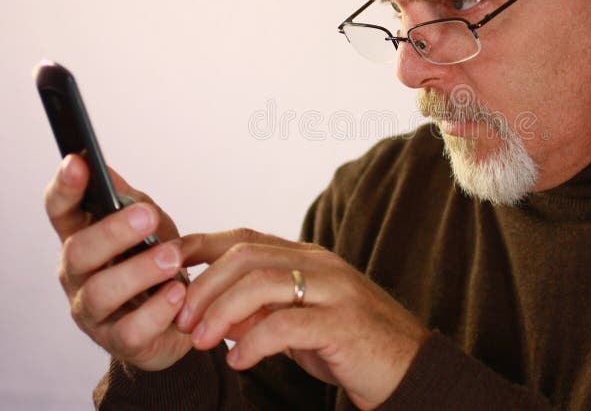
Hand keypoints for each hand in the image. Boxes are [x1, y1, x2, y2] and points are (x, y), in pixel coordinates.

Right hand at [44, 154, 191, 369]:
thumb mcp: (150, 227)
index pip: (61, 211)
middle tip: (147, 215)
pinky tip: (177, 293)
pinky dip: (156, 310)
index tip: (77, 162)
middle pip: (77, 252)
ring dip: (138, 271)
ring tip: (172, 257)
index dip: (65, 188)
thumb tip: (109, 171)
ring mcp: (94, 313)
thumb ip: (132, 202)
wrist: (178, 317)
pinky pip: (131, 330)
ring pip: (100, 293)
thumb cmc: (155, 265)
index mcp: (82, 240)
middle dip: (112, 232)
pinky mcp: (119, 341)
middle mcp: (78, 276)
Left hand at [177, 230, 429, 409]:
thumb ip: (261, 312)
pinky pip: (287, 325)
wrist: (408, 368)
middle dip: (205, 285)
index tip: (166, 262)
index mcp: (307, 258)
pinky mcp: (342, 322)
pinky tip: (239, 362)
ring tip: (201, 341)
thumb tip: (212, 315)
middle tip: (181, 318)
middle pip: (247, 255)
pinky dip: (253, 343)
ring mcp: (334, 290)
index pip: (244, 238)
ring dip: (221, 311)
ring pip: (263, 282)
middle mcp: (320, 264)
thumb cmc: (349, 346)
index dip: (201, 245)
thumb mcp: (298, 324)